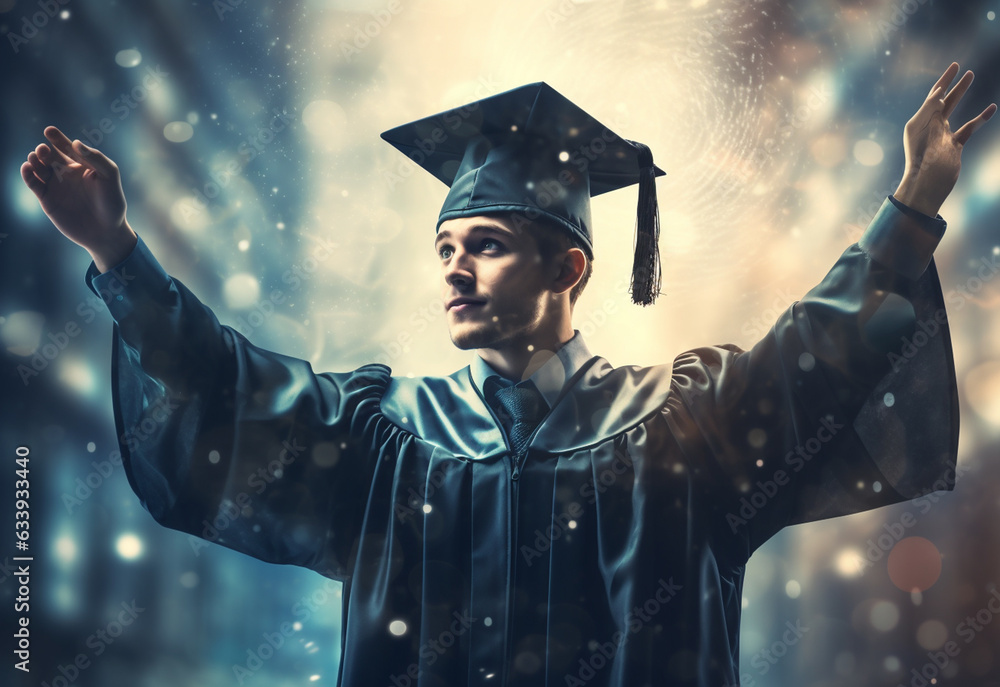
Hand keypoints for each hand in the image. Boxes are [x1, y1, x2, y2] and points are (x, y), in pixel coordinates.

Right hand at [20, 126, 136, 271]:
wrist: (106, 232)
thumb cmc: (112, 203)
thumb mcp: (110, 176)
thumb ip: (96, 158)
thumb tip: (75, 143)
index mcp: (83, 165)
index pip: (67, 147)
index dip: (57, 138)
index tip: (49, 131)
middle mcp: (67, 173)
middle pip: (50, 155)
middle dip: (44, 150)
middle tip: (44, 150)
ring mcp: (56, 186)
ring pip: (39, 167)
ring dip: (34, 159)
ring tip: (36, 157)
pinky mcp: (47, 199)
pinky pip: (33, 183)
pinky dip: (27, 174)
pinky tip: (28, 168)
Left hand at [894, 62, 996, 217]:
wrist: (927, 182)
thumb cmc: (921, 157)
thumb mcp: (920, 129)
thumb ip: (928, 108)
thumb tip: (939, 91)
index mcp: (920, 120)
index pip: (933, 95)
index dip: (944, 80)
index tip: (955, 66)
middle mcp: (930, 125)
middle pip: (944, 99)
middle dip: (953, 85)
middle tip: (966, 71)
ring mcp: (943, 135)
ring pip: (954, 110)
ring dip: (962, 93)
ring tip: (972, 78)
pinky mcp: (954, 146)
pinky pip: (969, 128)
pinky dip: (980, 118)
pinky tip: (992, 108)